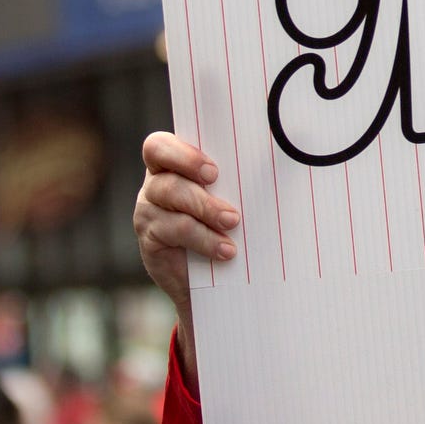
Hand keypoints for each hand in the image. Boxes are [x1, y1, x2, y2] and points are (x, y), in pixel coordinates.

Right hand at [135, 132, 239, 367]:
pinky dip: (203, 239)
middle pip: (165, 174)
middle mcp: (155, 184)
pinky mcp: (150, 239)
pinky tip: (225, 250)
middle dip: (198, 184)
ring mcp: (148, 211)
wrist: (214, 277)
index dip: (182, 154)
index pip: (160, 146)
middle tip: (228, 204)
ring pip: (171, 199)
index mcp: (172, 165)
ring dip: (206, 210)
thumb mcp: (232, 198)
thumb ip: (237, 179)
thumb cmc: (228, 226)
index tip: (214, 171)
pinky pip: (174, 231)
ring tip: (233, 223)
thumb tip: (276, 167)